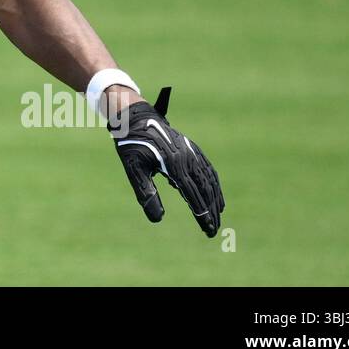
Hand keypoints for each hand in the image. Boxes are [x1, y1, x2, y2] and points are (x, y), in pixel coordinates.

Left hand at [109, 86, 224, 237]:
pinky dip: (214, 184)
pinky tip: (215, 195)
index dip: (202, 214)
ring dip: (215, 199)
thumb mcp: (133, 169)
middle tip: (213, 231)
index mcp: (174, 165)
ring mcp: (192, 152)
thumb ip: (146, 193)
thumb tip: (158, 219)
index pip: (193, 196)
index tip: (208, 230)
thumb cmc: (131, 144)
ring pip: (210, 180)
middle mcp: (187, 159)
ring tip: (217, 216)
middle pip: (205, 190)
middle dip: (211, 212)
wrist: (136, 117)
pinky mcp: (192, 148)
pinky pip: (208, 169)